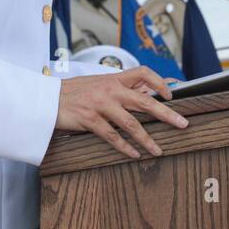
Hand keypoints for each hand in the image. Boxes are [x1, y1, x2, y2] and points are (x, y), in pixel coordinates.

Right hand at [54, 67, 187, 158]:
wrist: (46, 98)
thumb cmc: (74, 92)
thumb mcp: (98, 83)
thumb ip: (120, 88)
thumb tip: (146, 93)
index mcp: (114, 78)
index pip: (143, 73)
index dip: (160, 82)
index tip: (171, 94)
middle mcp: (110, 90)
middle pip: (145, 102)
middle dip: (167, 114)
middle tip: (182, 124)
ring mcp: (100, 105)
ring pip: (131, 124)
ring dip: (147, 139)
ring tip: (158, 150)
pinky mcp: (89, 119)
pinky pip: (112, 136)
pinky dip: (125, 147)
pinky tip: (134, 154)